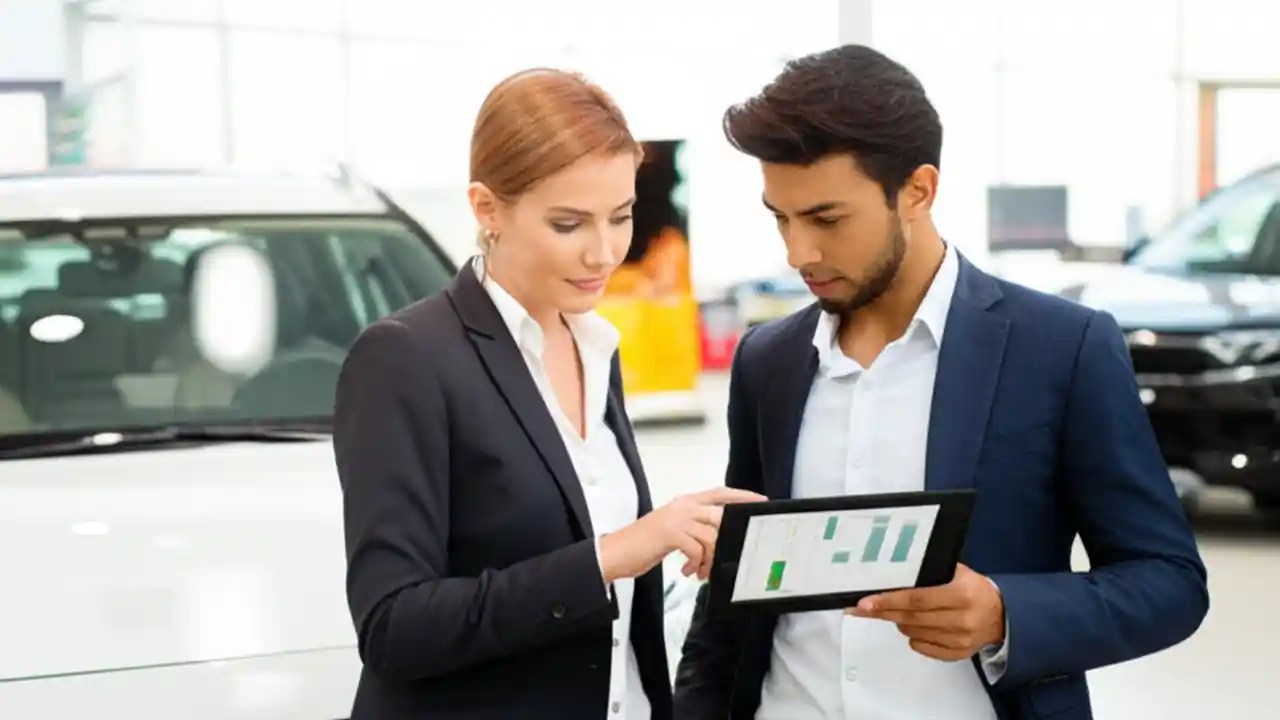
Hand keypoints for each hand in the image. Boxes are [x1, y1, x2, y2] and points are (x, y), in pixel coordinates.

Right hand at [599, 487, 765, 583]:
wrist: (616, 552)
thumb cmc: (642, 544)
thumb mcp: (672, 530)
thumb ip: (693, 529)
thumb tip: (718, 539)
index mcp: (684, 502)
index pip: (719, 493)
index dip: (742, 496)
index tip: (760, 501)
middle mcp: (683, 506)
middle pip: (721, 515)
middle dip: (730, 537)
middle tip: (731, 554)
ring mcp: (677, 518)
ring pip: (712, 536)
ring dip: (711, 559)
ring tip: (701, 571)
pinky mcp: (671, 533)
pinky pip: (698, 549)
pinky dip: (697, 564)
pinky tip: (687, 571)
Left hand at [846, 564, 1004, 660]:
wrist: (1000, 616)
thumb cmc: (973, 589)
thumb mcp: (957, 572)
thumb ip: (930, 574)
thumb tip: (892, 574)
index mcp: (961, 594)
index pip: (917, 599)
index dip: (889, 601)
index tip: (865, 603)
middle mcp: (961, 619)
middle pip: (912, 618)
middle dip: (882, 613)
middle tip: (859, 609)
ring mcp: (960, 640)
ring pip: (914, 633)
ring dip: (898, 622)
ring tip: (894, 612)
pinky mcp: (957, 654)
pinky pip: (923, 647)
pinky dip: (913, 636)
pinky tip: (913, 626)